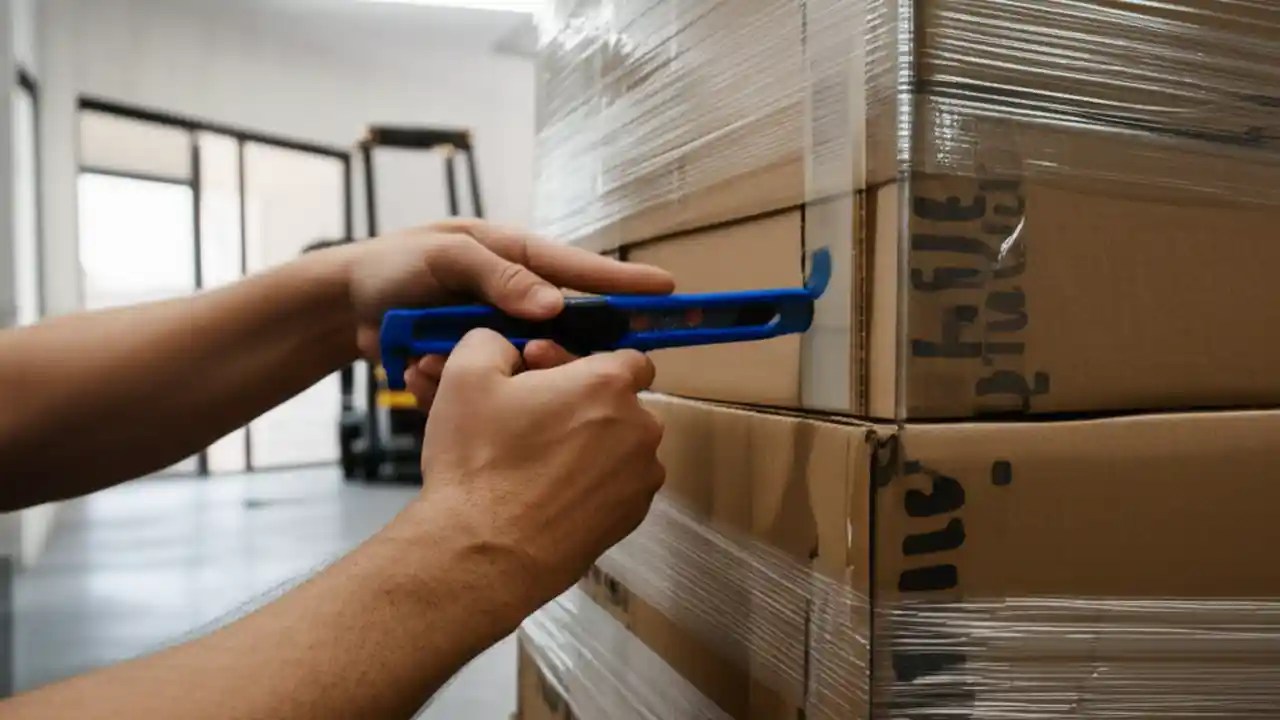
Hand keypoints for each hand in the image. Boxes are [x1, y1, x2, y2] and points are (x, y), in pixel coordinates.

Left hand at [340, 219, 672, 385]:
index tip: (668, 292)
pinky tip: (415, 373)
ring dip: (486, 372)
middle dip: (547, 353)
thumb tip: (554, 306)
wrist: (344, 306)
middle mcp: (516, 301)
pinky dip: (450, 386)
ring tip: (428, 356)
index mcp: (518, 263)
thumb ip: (498, 277)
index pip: (582, 273)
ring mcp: (498, 338)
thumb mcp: (445, 258)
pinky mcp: (476, 371)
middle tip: (525, 360)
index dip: (626, 284)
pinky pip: (487, 388)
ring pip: (525, 369)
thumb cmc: (395, 266)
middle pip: (564, 332)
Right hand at [409, 329, 664, 615]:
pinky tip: (546, 488)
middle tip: (527, 412)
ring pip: (616, 443)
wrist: (484, 554)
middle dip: (576, 400)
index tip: (541, 370)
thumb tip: (506, 344)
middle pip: (617, 400)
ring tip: (532, 454)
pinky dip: (588, 480)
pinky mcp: (630, 518)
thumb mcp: (466, 377)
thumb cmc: (478, 462)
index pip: (624, 356)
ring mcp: (641, 478)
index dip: (579, 359)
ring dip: (584, 440)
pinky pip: (615, 483)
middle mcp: (640, 428)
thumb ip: (493, 340)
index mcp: (609, 385)